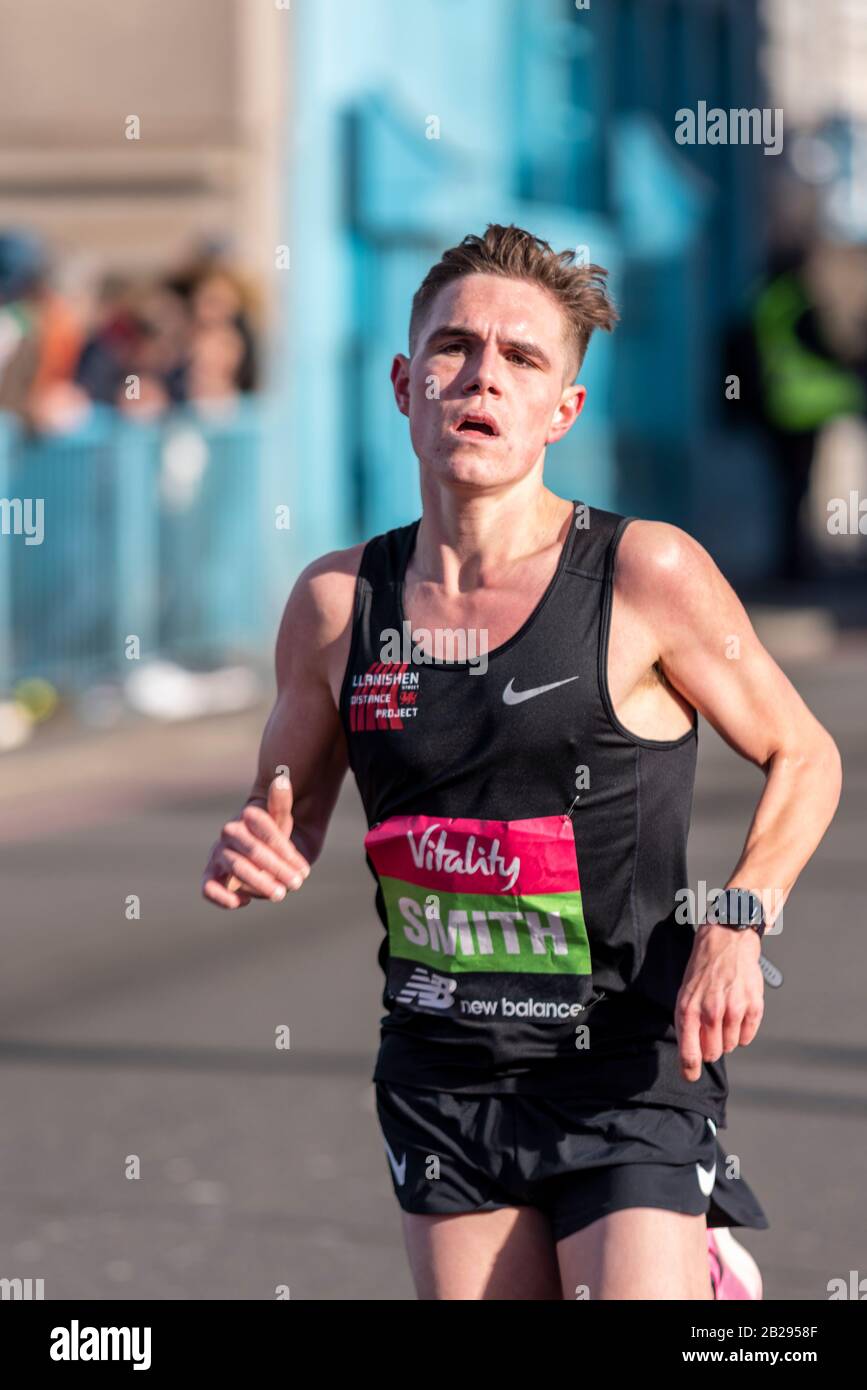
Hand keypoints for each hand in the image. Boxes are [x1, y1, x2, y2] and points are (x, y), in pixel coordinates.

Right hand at [201, 772, 310, 909]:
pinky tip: (243, 902)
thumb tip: (282, 779)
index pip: (266, 831)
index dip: (285, 850)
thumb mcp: (282, 820)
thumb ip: (281, 803)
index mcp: (247, 817)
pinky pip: (208, 888)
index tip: (304, 868)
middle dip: (277, 868)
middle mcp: (229, 833)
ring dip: (259, 882)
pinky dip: (222, 897)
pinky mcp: (211, 876)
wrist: (262, 855)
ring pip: (236, 868)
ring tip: (280, 894)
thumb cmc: (274, 837)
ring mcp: (219, 855)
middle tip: (298, 883)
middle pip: (253, 850)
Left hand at [674, 923, 764, 1080]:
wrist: (726, 941)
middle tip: (711, 1031)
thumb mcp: (685, 994)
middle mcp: (710, 1011)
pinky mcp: (753, 1005)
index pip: (689, 1051)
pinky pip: (747, 1036)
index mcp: (689, 1009)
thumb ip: (688, 1023)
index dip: (690, 1069)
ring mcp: (733, 1009)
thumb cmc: (703, 970)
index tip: (691, 1076)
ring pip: (730, 1045)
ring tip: (724, 1015)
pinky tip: (738, 1015)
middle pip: (713, 1053)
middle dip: (711, 1048)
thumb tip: (692, 1053)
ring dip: (727, 1037)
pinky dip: (742, 1032)